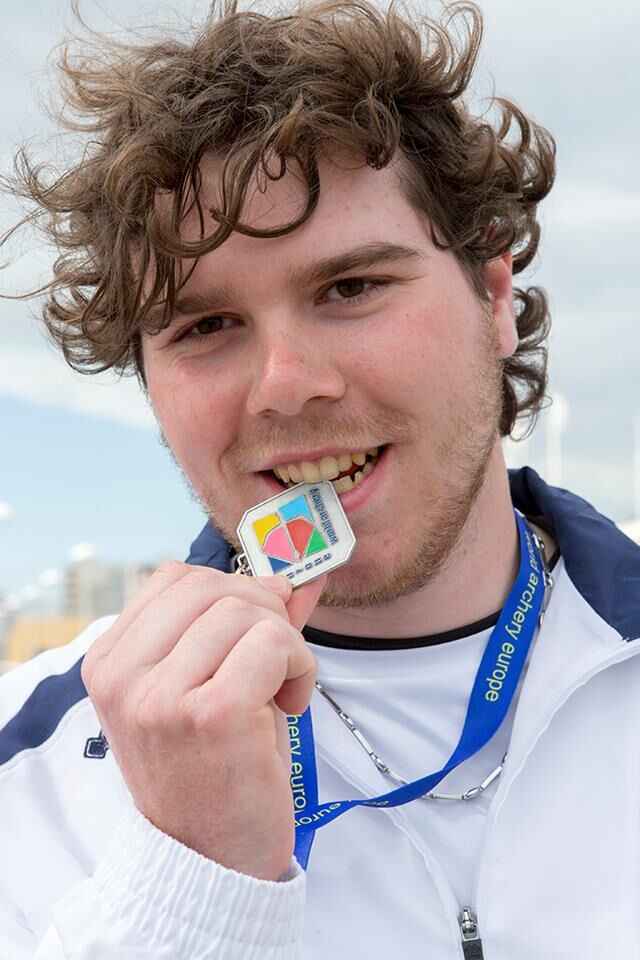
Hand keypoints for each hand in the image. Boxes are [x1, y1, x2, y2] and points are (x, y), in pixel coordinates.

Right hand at [81, 563, 324, 880]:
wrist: (210, 858)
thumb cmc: (213, 767)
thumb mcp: (211, 683)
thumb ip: (246, 625)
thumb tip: (294, 574)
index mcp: (110, 663)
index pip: (175, 578)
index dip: (231, 589)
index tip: (256, 626)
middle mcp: (124, 677)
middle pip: (212, 586)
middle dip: (262, 611)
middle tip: (276, 658)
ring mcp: (161, 697)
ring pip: (246, 611)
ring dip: (285, 643)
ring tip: (281, 690)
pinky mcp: (211, 715)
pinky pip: (272, 643)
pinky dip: (300, 665)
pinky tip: (291, 704)